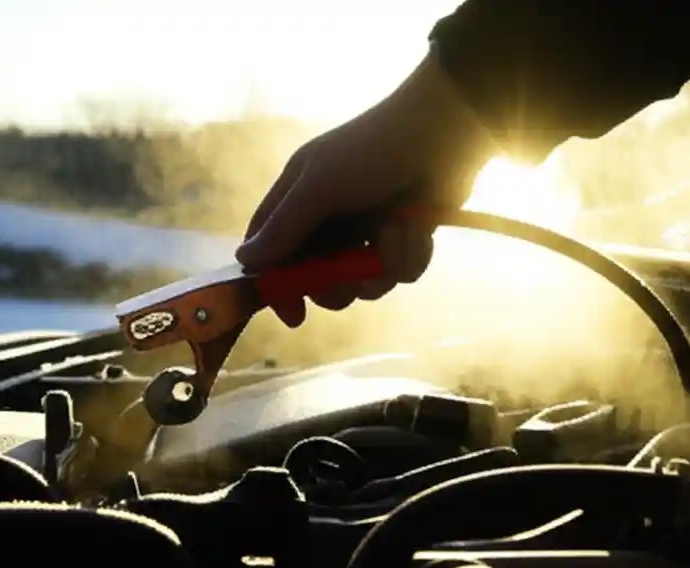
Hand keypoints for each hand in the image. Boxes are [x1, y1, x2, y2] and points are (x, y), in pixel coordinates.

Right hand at [237, 53, 496, 326]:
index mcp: (299, 195)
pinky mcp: (403, 235)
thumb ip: (284, 228)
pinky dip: (411, 254)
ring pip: (364, 280)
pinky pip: (400, 270)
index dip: (277, 283)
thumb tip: (245, 262)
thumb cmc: (373, 151)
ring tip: (395, 234)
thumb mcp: (320, 187)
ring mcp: (368, 228)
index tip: (293, 314)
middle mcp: (330, 215)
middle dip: (339, 283)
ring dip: (382, 266)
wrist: (444, 132)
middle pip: (318, 276)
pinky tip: (419, 229)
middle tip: (353, 279)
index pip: (271, 248)